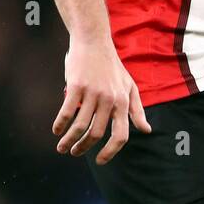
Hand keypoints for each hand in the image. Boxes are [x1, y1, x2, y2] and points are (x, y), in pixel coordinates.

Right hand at [53, 39, 151, 163]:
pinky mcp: (76, 85)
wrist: (94, 42)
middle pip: (96, 134)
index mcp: (123, 102)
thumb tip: (147, 130)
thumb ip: (137, 110)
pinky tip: (56, 131)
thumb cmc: (112, 67)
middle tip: (75, 153)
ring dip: (69, 141)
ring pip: (80, 126)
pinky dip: (60, 125)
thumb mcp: (129, 87)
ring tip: (62, 147)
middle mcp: (110, 99)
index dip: (110, 152)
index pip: (121, 135)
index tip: (100, 161)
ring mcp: (93, 92)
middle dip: (84, 147)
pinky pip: (66, 111)